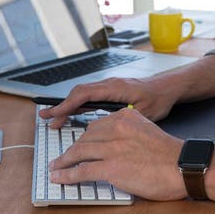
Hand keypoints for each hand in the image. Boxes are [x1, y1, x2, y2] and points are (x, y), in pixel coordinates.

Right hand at [39, 76, 178, 126]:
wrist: (168, 87)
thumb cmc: (158, 98)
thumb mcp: (143, 111)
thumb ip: (124, 118)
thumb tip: (107, 128)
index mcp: (114, 88)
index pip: (84, 94)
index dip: (67, 105)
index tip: (54, 114)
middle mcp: (109, 84)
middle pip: (79, 93)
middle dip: (62, 105)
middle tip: (46, 117)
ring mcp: (109, 87)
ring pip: (83, 94)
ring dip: (68, 105)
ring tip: (54, 118)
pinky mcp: (111, 91)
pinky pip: (90, 96)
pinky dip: (78, 105)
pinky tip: (73, 114)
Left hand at [48, 107, 186, 200]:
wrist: (182, 166)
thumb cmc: (168, 155)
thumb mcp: (146, 131)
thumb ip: (127, 134)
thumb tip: (112, 147)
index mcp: (125, 117)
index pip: (96, 125)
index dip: (83, 138)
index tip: (76, 144)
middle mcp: (116, 128)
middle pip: (85, 138)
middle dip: (71, 149)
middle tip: (61, 157)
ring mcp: (112, 148)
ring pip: (79, 152)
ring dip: (63, 161)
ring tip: (55, 168)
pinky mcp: (111, 167)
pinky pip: (82, 170)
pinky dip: (67, 175)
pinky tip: (59, 178)